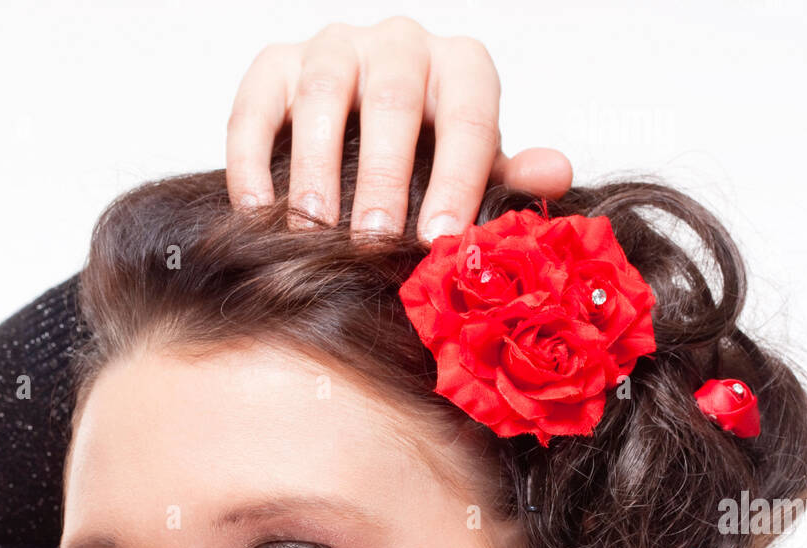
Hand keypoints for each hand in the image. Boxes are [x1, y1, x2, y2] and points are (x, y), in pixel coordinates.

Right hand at [225, 16, 572, 242]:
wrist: (365, 142)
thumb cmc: (429, 166)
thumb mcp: (474, 176)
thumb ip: (507, 179)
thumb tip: (555, 174)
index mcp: (460, 70)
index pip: (469, 118)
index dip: (458, 182)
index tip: (441, 241)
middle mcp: (400, 46)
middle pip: (393, 101)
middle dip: (383, 178)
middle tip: (374, 241)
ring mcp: (335, 49)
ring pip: (322, 95)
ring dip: (315, 168)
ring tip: (312, 230)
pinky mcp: (276, 66)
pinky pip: (256, 105)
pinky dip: (252, 159)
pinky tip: (258, 210)